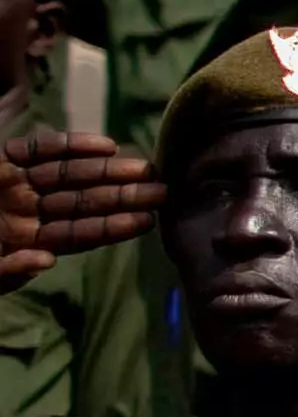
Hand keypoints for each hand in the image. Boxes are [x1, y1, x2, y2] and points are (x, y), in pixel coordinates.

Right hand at [0, 132, 165, 291]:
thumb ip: (9, 271)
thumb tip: (46, 260)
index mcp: (29, 241)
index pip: (80, 235)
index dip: (114, 228)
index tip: (148, 222)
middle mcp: (30, 211)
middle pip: (84, 201)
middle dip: (123, 196)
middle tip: (162, 192)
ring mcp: (18, 184)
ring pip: (70, 174)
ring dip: (109, 170)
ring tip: (147, 170)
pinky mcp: (4, 160)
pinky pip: (41, 148)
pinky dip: (71, 144)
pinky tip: (107, 146)